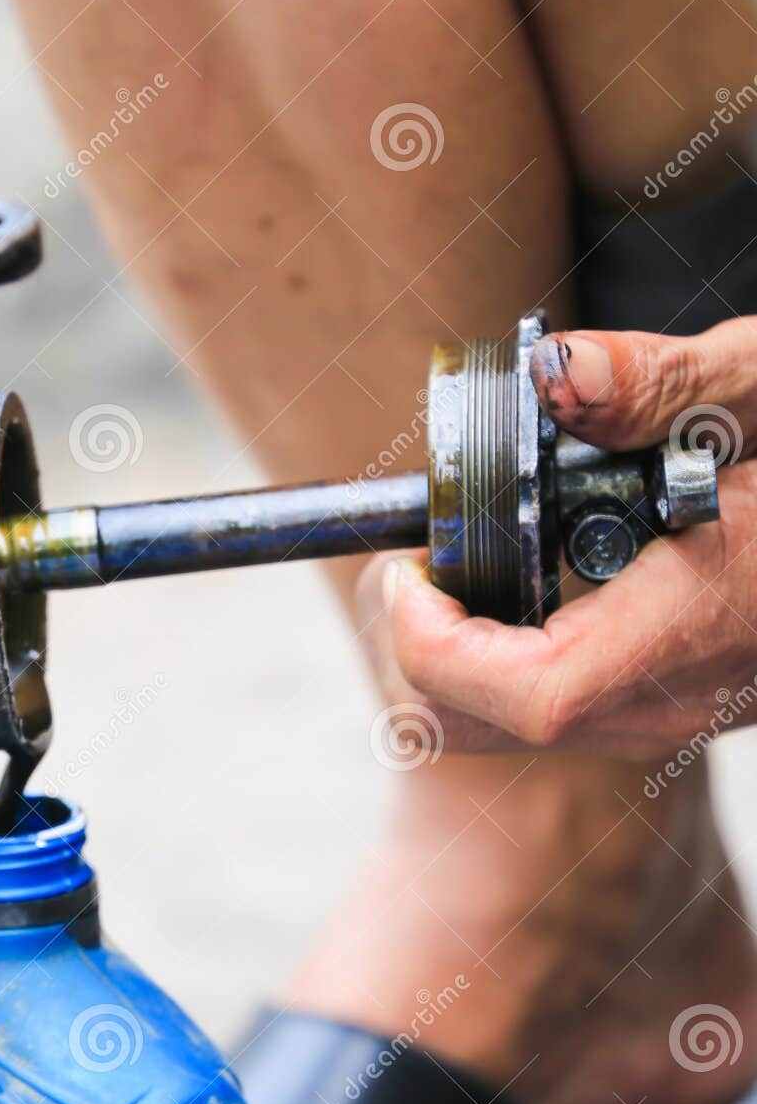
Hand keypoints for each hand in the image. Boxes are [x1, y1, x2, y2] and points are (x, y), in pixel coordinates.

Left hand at [363, 320, 756, 759]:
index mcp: (697, 629)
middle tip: (421, 555)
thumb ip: (663, 384)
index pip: (526, 697)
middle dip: (418, 644)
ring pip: (504, 729)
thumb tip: (555, 375)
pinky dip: (501, 652)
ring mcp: (673, 713)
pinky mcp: (672, 703)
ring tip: (465, 555)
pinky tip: (525, 570)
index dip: (432, 640)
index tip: (407, 564)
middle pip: (483, 729)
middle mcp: (675, 698)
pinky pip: (550, 707)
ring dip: (454, 649)